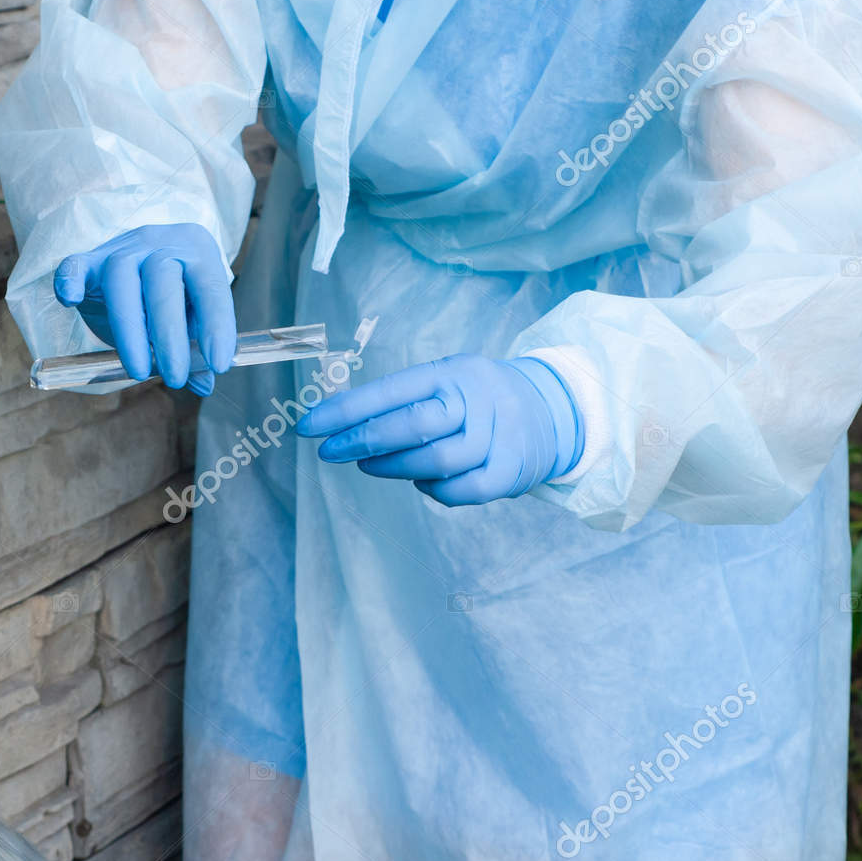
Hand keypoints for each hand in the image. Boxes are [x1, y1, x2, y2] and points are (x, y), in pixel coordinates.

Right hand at [54, 223, 236, 394]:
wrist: (144, 261)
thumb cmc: (176, 296)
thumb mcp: (192, 319)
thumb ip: (198, 351)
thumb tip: (203, 383)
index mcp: (198, 251)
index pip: (210, 286)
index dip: (216, 326)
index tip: (218, 364)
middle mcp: (160, 243)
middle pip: (162, 281)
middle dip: (169, 335)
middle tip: (174, 377)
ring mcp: (122, 248)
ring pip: (121, 278)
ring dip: (129, 329)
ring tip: (138, 370)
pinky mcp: (89, 260)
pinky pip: (75, 265)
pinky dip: (69, 281)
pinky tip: (70, 300)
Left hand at [296, 355, 583, 505]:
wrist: (554, 411)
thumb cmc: (478, 401)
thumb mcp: (445, 383)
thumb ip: (402, 402)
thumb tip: (340, 429)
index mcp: (453, 370)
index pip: (391, 390)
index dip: (346, 410)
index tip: (307, 426)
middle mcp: (479, 396)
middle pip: (413, 424)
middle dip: (363, 441)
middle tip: (329, 453)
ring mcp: (500, 434)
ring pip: (435, 461)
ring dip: (395, 468)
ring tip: (374, 465)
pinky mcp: (511, 471)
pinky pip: (460, 491)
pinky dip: (433, 490)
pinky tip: (421, 481)